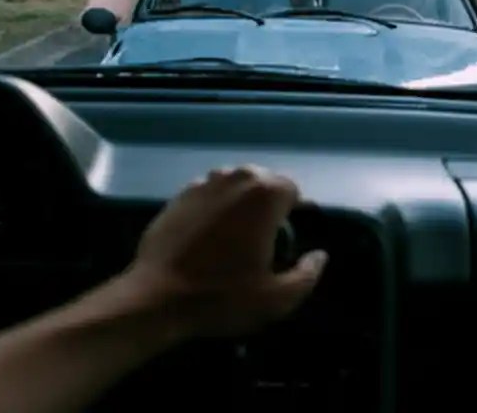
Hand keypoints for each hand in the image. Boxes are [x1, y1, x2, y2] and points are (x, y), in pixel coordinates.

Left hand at [124, 165, 327, 338]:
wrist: (157, 297)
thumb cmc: (222, 296)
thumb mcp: (277, 298)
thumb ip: (307, 274)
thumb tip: (319, 256)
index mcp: (264, 194)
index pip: (292, 189)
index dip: (294, 214)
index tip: (287, 242)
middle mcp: (234, 177)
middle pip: (263, 182)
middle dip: (268, 205)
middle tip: (264, 241)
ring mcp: (202, 183)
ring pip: (233, 185)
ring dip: (241, 203)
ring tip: (237, 236)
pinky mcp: (177, 195)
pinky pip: (207, 195)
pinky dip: (214, 209)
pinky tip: (208, 237)